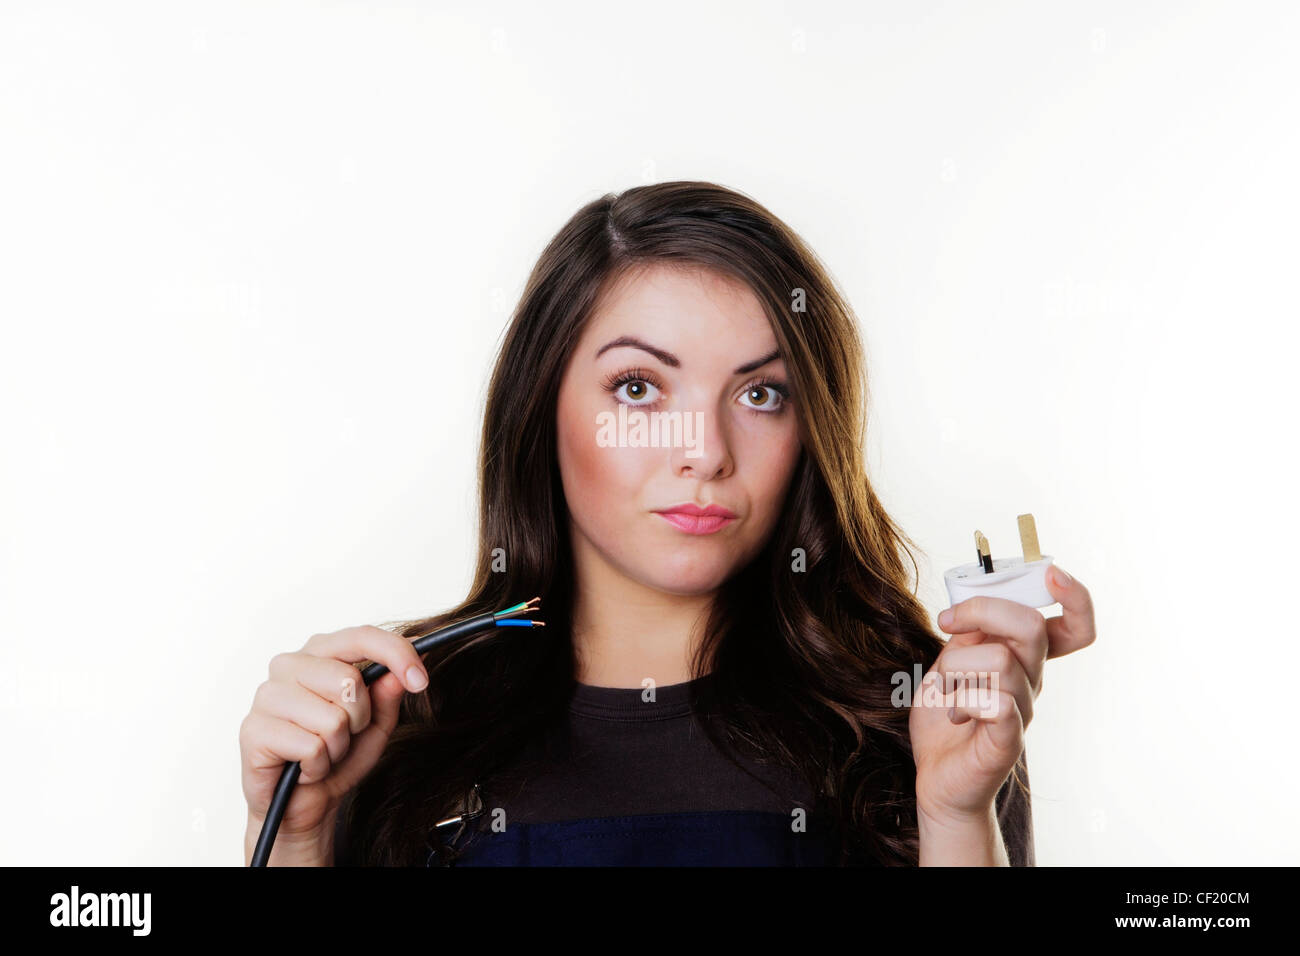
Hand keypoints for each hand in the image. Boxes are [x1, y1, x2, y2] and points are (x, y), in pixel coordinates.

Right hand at [239, 626, 430, 863]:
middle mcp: (289, 664)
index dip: (397, 654)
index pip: (361, 636)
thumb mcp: (375, 725)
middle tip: (343, 736)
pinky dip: (318, 766)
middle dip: (359, 719)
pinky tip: (303, 767)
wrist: (300, 804)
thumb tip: (400, 673)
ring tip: (321, 752)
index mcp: (320, 653)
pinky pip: (311, 747)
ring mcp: (267, 695)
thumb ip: (388, 696)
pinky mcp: (253, 729)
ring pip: (332, 718)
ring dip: (337, 747)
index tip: (421, 681)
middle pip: (348, 681)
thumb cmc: (335, 757)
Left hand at [910, 564, 1095, 825]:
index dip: (1076, 596)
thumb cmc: (946, 717)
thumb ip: (970, 631)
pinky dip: (964, 699)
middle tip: (947, 623)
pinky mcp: (1007, 741)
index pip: (1075, 626)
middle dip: (984, 611)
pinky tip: (954, 712)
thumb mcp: (951, 660)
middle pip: (1033, 627)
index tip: (1051, 572)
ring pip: (1002, 661)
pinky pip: (998, 705)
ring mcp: (1023, 710)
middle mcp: (1032, 681)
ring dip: (959, 666)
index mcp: (1024, 657)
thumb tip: (977, 601)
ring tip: (946, 689)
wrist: (938, 776)